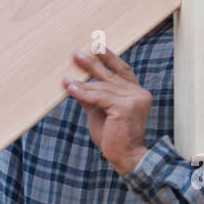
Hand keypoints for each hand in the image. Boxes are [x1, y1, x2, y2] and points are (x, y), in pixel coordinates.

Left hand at [64, 49, 150, 175]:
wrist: (126, 157)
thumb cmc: (114, 137)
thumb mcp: (100, 112)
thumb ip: (92, 97)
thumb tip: (75, 84)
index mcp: (137, 93)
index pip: (123, 70)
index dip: (110, 57)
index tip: (97, 46)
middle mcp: (138, 93)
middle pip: (111, 74)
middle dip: (93, 63)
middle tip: (76, 55)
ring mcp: (133, 99)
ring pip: (102, 87)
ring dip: (82, 83)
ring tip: (66, 80)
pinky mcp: (124, 107)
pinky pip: (99, 97)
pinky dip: (83, 93)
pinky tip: (71, 89)